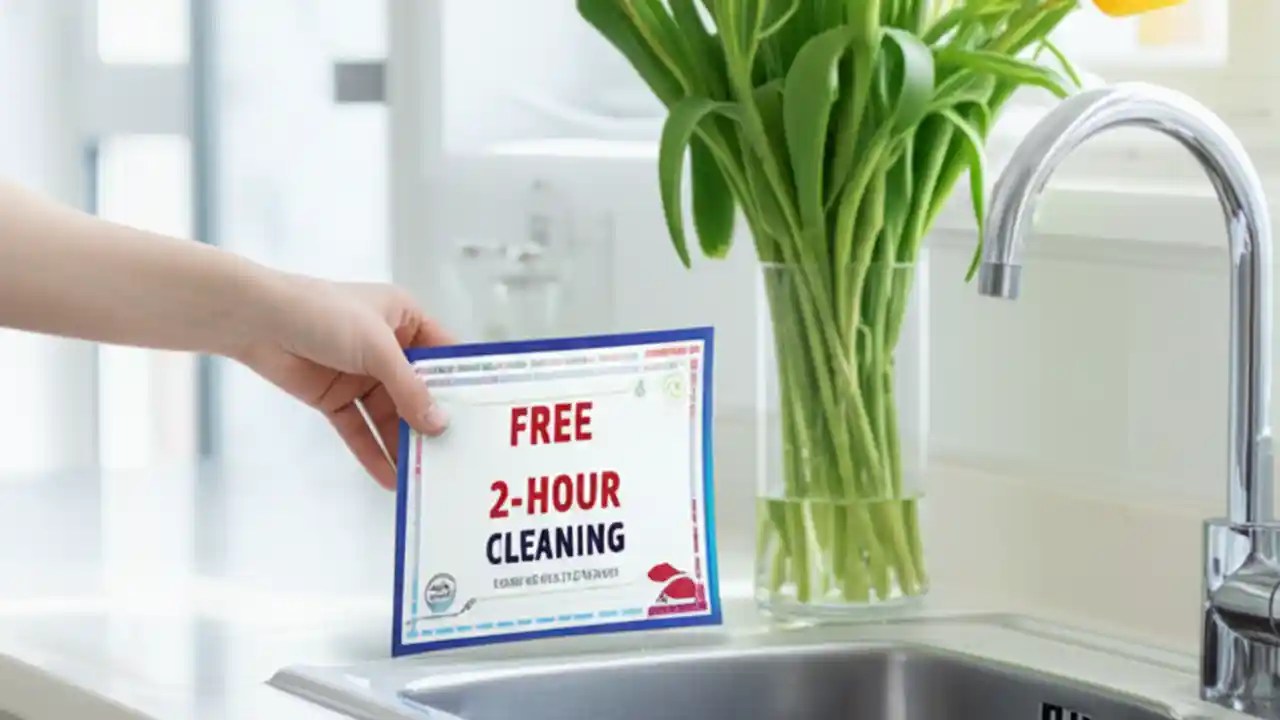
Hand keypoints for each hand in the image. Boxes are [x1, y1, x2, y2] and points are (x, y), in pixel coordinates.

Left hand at [236, 275, 452, 488]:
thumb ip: (409, 389)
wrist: (256, 321)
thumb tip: (439, 424)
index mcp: (405, 319)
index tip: (483, 414)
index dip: (462, 383)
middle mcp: (387, 348)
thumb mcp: (377, 348)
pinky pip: (361, 430)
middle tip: (456, 454)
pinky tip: (391, 478)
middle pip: (418, 391)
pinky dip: (374, 453)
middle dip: (432, 422)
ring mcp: (360, 375)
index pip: (445, 354)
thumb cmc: (321, 313)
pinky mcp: (335, 398)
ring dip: (404, 444)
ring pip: (390, 416)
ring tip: (426, 476)